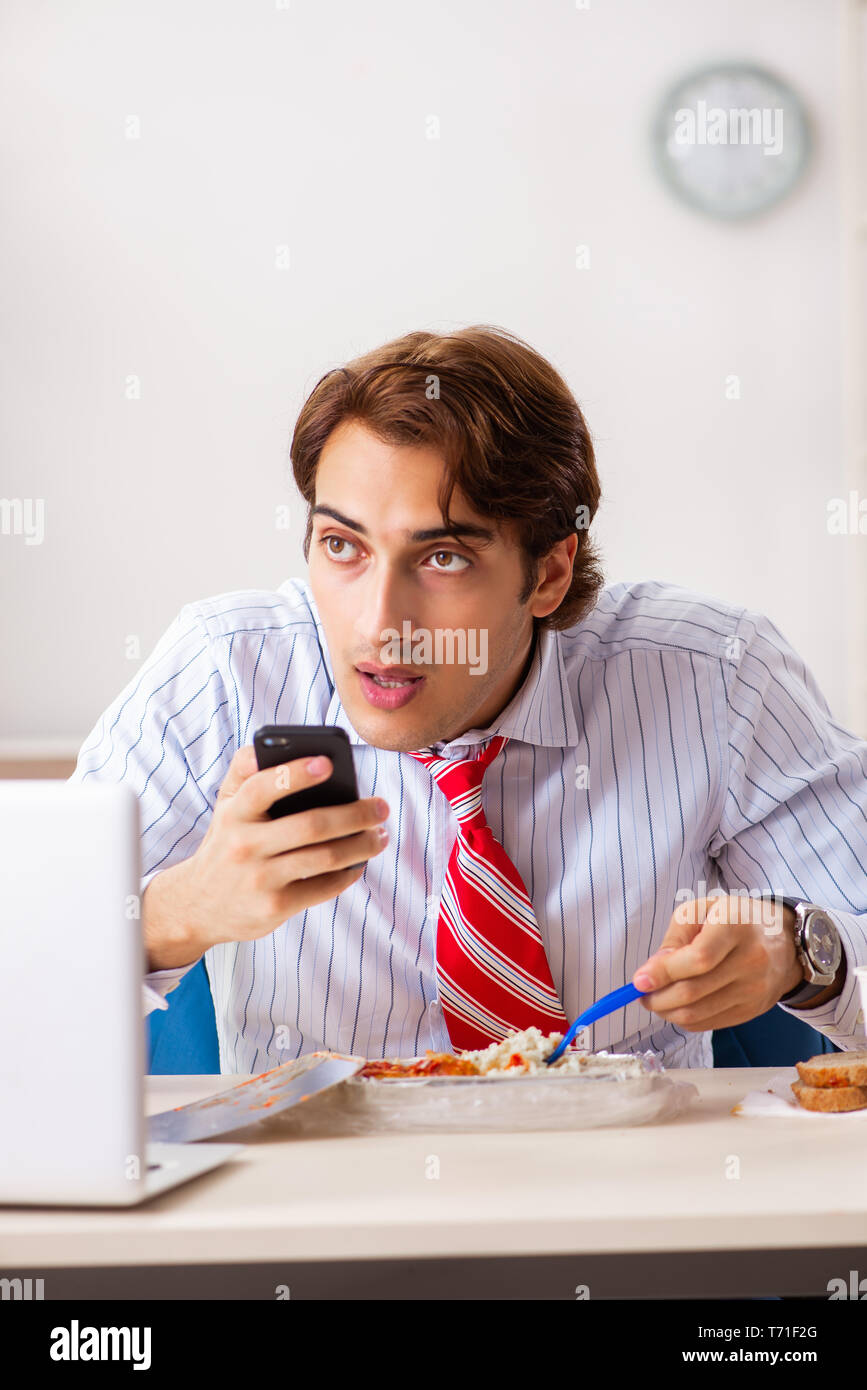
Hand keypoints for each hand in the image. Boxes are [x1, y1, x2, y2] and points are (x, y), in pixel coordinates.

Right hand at [143, 744, 389, 968]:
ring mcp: (260, 879)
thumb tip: (268, 747)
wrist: (198, 905)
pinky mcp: (275, 907)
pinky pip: (324, 887)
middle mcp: (245, 846)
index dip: (295, 774)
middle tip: (381, 807)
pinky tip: (359, 861)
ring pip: (325, 857)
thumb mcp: (226, 806)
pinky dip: (349, 872)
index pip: (263, 787)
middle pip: (311, 826)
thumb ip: (244, 771)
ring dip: (362, 844)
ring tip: (380, 835)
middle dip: (355, 814)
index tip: (328, 763)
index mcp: (234, 813)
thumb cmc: (227, 843)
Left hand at [631, 895, 802, 1030]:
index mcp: (735, 926)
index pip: (698, 959)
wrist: (783, 940)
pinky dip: (685, 1019)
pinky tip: (677, 1006)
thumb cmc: (734, 919)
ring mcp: (754, 989)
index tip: (639, 981)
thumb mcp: (702, 910)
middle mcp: (750, 960)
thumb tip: (651, 973)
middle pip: (693, 991)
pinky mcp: (752, 1010)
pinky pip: (708, 1024)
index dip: (664, 973)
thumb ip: (675, 938)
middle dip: (657, 998)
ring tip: (655, 1000)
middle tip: (641, 993)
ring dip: (667, 1012)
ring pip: (698, 1014)